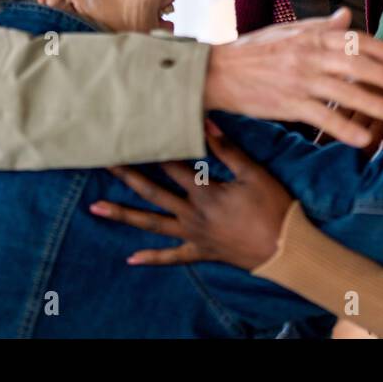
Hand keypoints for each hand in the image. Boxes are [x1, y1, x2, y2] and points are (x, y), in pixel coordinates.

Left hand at [89, 120, 293, 270]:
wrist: (287, 249)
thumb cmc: (274, 208)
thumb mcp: (254, 174)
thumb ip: (228, 149)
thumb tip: (207, 122)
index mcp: (204, 192)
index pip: (172, 165)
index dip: (153, 148)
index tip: (133, 133)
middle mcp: (192, 214)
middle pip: (152, 192)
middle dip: (126, 176)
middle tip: (103, 162)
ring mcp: (193, 235)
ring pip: (152, 224)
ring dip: (123, 215)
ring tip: (95, 208)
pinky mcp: (201, 251)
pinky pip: (172, 257)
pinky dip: (151, 258)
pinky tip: (131, 259)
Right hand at [203, 8, 382, 146]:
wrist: (217, 72)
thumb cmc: (254, 51)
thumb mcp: (288, 31)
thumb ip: (320, 26)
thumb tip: (346, 17)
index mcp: (310, 36)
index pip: (354, 40)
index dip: (382, 48)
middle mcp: (308, 56)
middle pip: (354, 64)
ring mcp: (299, 81)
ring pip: (343, 92)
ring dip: (372, 102)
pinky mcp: (288, 105)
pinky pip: (322, 117)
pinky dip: (343, 128)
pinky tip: (363, 138)